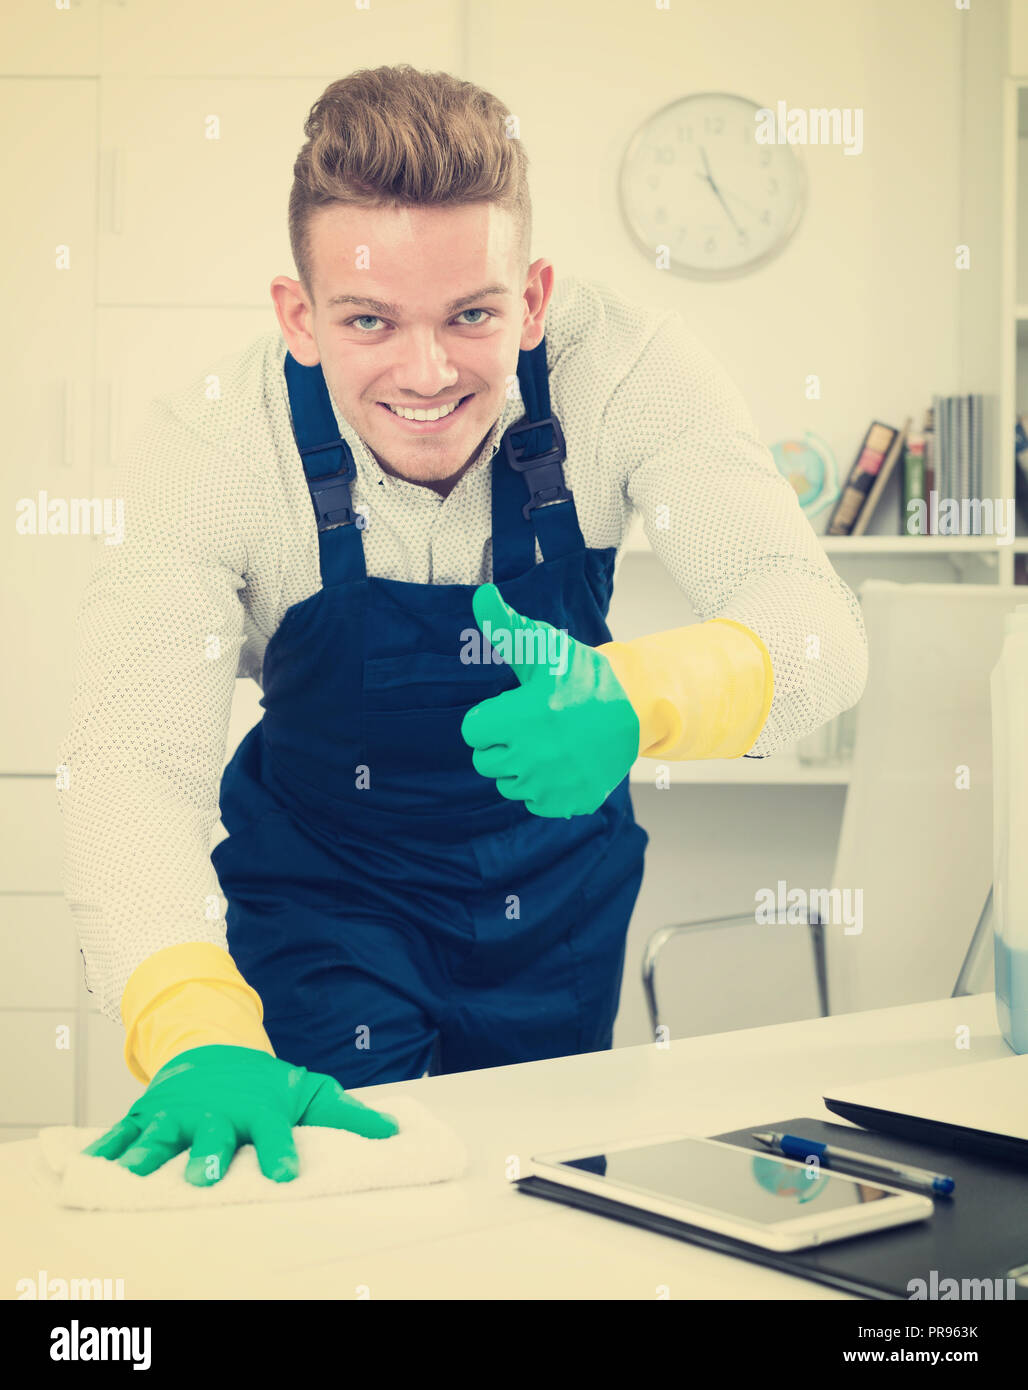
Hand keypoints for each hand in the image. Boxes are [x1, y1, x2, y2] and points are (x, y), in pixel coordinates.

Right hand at [82, 1044, 397, 1185]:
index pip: (273, 1132)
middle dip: (208, 1154)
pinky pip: (121, 1133)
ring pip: (161, 1135)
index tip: (284, 1174)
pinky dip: (106, 1148)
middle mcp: (215, 1113)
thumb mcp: (307, 1091)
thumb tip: (394, 1133)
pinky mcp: (145, 1115)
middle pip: (212, 1134)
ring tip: (136, 1174)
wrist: (211, 1050)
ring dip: (150, 1154)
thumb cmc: (264, 1084)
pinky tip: (94, 1165)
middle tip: (205, 1176)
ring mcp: (176, 1113)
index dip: (279, 1152)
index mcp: (257, 1110)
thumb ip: (347, 1115)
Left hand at [460, 584, 638, 817]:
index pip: (473, 731)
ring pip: (508, 784)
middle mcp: (532, 756)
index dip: (490, 717)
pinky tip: (562, 764)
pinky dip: (543, 788)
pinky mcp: (569, 802)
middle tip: (532, 725)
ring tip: (549, 743)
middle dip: (502, 742)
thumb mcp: (544, 648)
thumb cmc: (582, 675)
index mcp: (520, 718)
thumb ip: (506, 627)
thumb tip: (482, 594)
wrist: (634, 708)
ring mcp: (551, 783)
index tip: (515, 707)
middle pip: (485, 761)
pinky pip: (534, 802)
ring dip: (521, 766)